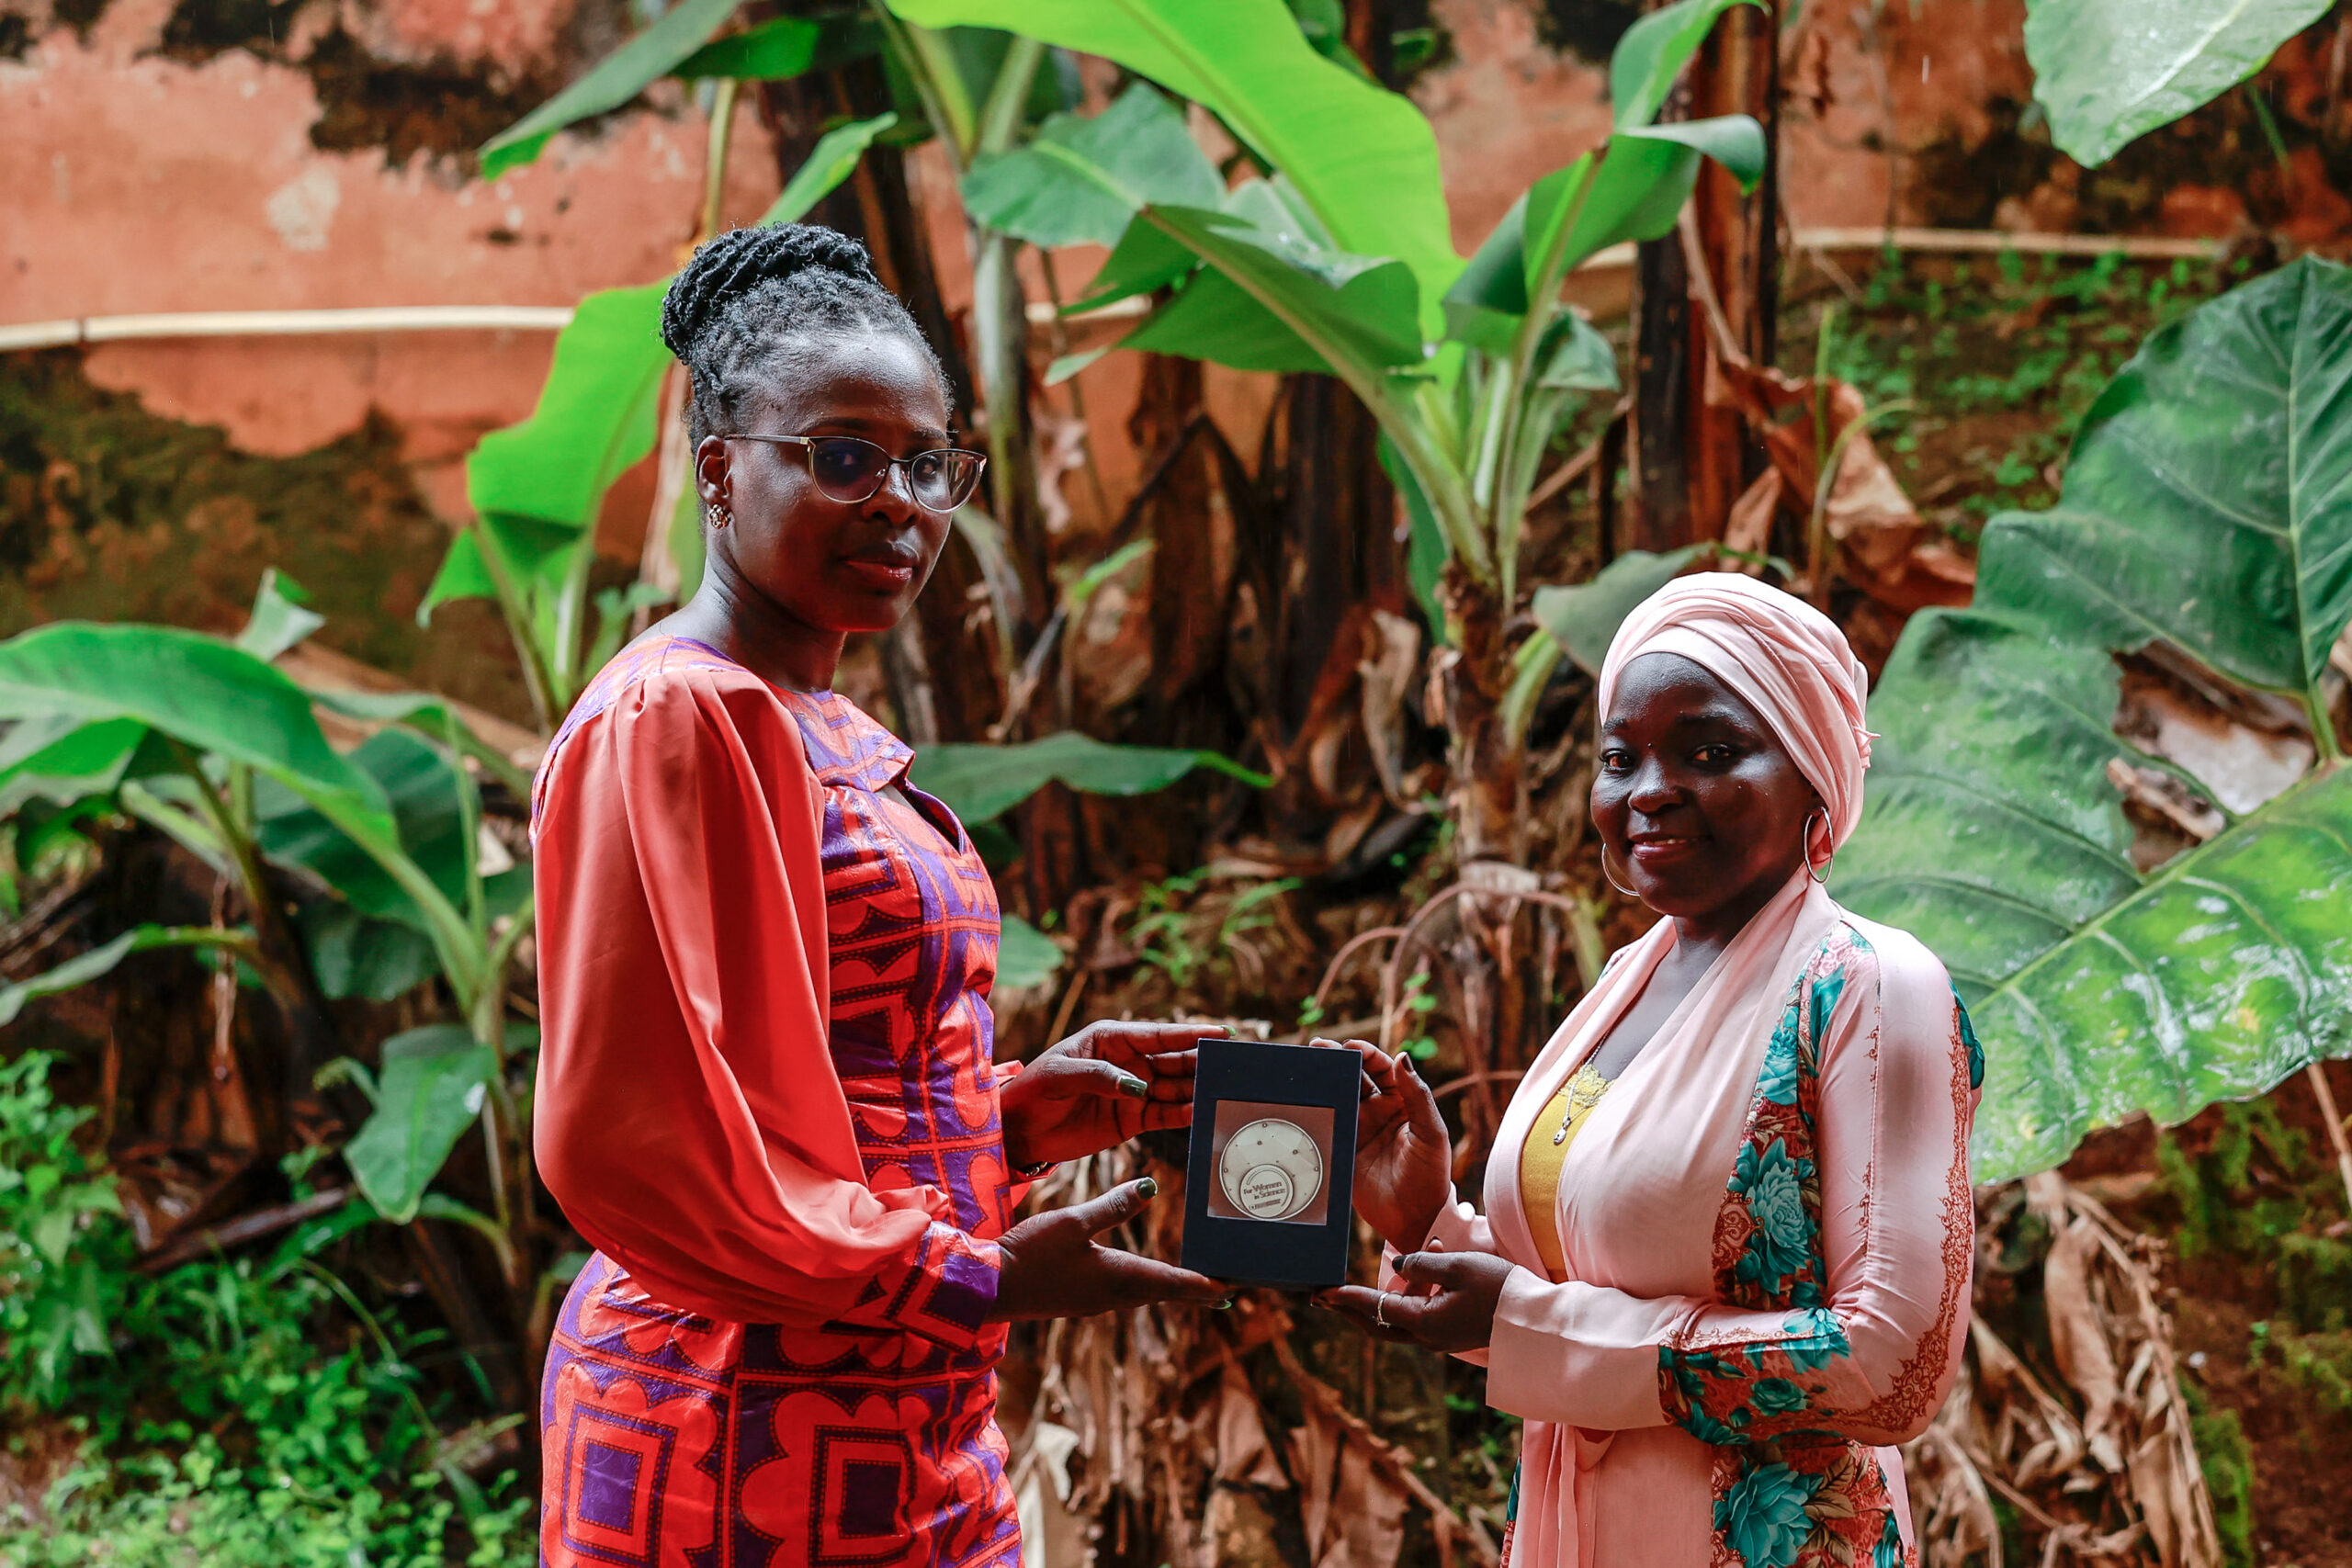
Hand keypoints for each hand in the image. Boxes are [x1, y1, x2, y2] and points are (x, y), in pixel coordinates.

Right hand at [991, 1178, 1230, 1319]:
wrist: (989, 1288)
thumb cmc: (1031, 1253)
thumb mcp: (1074, 1221)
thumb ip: (1113, 1206)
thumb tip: (1151, 1188)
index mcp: (1121, 1279)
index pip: (1177, 1283)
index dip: (1207, 1285)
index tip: (1235, 1288)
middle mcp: (1115, 1297)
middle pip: (1166, 1292)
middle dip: (1196, 1289)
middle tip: (1227, 1285)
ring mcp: (1096, 1302)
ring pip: (1145, 1293)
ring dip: (1171, 1288)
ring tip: (1194, 1281)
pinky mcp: (1080, 1300)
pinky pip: (1124, 1292)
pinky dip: (1144, 1285)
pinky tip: (1142, 1275)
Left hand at [999, 1020, 1223, 1167]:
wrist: (1019, 1130)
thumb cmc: (1034, 1091)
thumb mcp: (1060, 1075)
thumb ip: (1100, 1076)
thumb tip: (1138, 1085)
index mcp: (1111, 1039)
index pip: (1157, 1034)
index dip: (1190, 1033)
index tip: (1220, 1032)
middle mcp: (1128, 1062)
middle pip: (1174, 1059)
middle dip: (1203, 1060)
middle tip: (1233, 1064)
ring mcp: (1133, 1091)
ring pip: (1175, 1087)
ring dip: (1198, 1088)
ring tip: (1224, 1089)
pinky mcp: (1132, 1119)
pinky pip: (1165, 1114)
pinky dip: (1184, 1114)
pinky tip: (1202, 1112)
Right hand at [1306, 1037, 1451, 1251]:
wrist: (1414, 1219)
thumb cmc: (1431, 1174)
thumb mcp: (1431, 1133)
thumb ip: (1417, 1096)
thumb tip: (1403, 1057)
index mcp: (1402, 1102)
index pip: (1382, 1068)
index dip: (1367, 1053)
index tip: (1350, 1046)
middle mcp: (1378, 1112)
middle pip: (1355, 1077)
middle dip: (1337, 1059)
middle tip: (1318, 1047)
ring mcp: (1358, 1130)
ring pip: (1338, 1097)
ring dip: (1323, 1081)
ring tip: (1306, 1067)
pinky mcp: (1343, 1149)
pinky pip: (1328, 1124)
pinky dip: (1316, 1111)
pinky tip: (1304, 1101)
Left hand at [1315, 1247, 1514, 1353]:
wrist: (1536, 1320)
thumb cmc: (1500, 1289)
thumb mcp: (1459, 1266)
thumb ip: (1422, 1264)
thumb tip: (1395, 1267)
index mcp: (1425, 1322)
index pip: (1375, 1308)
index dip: (1346, 1298)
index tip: (1321, 1291)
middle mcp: (1426, 1336)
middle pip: (1375, 1325)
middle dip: (1347, 1310)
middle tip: (1319, 1297)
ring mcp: (1437, 1337)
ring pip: (1392, 1323)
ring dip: (1370, 1306)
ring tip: (1346, 1293)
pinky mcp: (1448, 1332)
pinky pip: (1413, 1318)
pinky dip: (1400, 1301)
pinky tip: (1407, 1275)